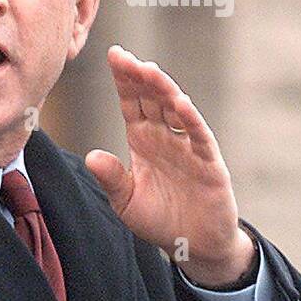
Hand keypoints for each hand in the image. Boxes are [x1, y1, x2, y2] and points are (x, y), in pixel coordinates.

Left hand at [84, 46, 255, 286]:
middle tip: (124, 57)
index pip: (131, 102)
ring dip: (163, 90)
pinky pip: (198, 136)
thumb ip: (111, 178)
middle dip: (138, 77)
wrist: (193, 245)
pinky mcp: (208, 163)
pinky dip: (190, 119)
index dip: (123, 80)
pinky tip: (180, 102)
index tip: (113, 55)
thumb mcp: (125, 201)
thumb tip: (91, 156)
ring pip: (175, 111)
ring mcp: (188, 147)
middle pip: (151, 99)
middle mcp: (165, 137)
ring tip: (149, 72)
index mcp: (142, 140)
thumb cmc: (158, 219)